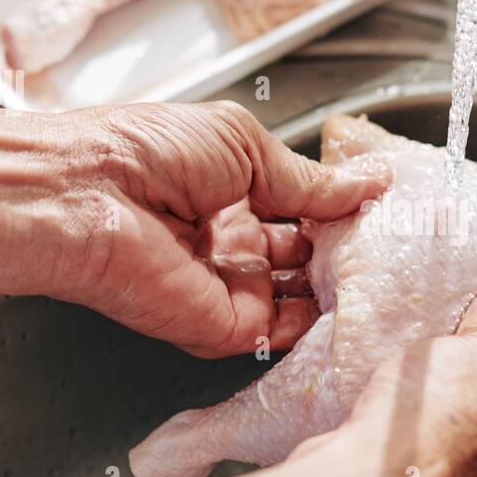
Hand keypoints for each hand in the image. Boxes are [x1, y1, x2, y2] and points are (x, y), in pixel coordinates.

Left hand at [0, 101, 387, 356]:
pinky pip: (281, 333)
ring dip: (338, 287)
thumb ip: (309, 179)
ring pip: (300, 299)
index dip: (340, 208)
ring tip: (382, 269)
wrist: (85, 197)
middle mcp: (229, 241)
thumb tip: (367, 182)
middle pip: (304, 256)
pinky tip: (351, 300)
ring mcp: (228, 286)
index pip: (298, 208)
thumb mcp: (244, 144)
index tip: (382, 207)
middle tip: (390, 241)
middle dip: (346, 251)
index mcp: (229, 191)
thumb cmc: (143, 153)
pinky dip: (318, 323)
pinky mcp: (223, 327)